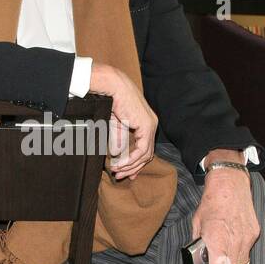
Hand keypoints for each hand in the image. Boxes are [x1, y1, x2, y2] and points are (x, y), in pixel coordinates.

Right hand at [90, 63, 157, 179]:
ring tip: (116, 171)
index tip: (124, 172)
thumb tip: (117, 155)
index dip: (135, 163)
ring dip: (129, 165)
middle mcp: (151, 125)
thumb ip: (119, 140)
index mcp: (146, 123)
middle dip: (132, 168)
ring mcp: (151, 126)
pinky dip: (130, 160)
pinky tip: (119, 164)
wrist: (113, 87)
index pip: (145, 149)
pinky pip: (141, 150)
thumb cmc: (113, 101)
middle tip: (119, 176)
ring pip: (145, 155)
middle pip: (147, 155)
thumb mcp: (116, 125)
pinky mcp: (146, 127)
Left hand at [191, 158, 259, 263]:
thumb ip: (198, 242)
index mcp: (217, 240)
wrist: (230, 184)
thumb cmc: (212, 202)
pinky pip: (248, 252)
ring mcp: (247, 238)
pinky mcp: (255, 233)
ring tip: (224, 260)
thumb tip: (196, 256)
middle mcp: (234, 241)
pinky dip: (240, 253)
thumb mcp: (197, 222)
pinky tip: (233, 245)